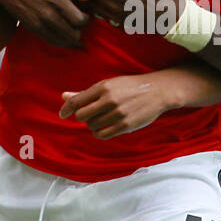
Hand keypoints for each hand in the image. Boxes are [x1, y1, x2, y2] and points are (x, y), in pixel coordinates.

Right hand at [0, 0, 89, 47]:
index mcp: (55, 0)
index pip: (79, 20)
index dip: (86, 19)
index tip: (86, 13)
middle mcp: (47, 15)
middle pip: (73, 34)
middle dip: (81, 29)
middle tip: (80, 21)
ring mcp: (39, 24)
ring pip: (63, 41)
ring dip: (72, 37)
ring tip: (74, 28)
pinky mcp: (32, 29)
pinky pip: (51, 41)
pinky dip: (61, 41)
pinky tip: (65, 36)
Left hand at [58, 74, 178, 138]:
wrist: (158, 91)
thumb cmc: (130, 87)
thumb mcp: (108, 85)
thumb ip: (86, 93)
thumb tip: (63, 96)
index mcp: (103, 87)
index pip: (76, 101)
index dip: (66, 109)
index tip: (62, 114)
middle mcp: (109, 100)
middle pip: (81, 116)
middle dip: (83, 117)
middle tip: (91, 115)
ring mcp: (118, 113)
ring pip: (92, 126)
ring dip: (93, 124)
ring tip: (103, 118)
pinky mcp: (125, 125)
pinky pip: (103, 134)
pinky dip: (100, 132)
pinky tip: (105, 127)